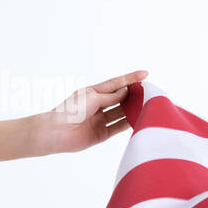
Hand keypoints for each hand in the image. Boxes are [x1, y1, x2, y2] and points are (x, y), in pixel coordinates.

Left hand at [33, 69, 147, 155]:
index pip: (115, 84)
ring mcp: (100, 120)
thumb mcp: (93, 97)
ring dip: (134, 109)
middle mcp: (97, 106)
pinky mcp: (101, 134)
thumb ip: (111, 96)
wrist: (56, 132)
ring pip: (121, 113)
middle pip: (120, 99)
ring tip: (149, 104)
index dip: (130, 79)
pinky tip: (140, 118)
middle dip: (135, 95)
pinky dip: (129, 123)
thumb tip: (127, 91)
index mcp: (92, 93)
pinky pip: (118, 127)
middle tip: (150, 91)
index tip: (146, 74)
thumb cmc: (70, 110)